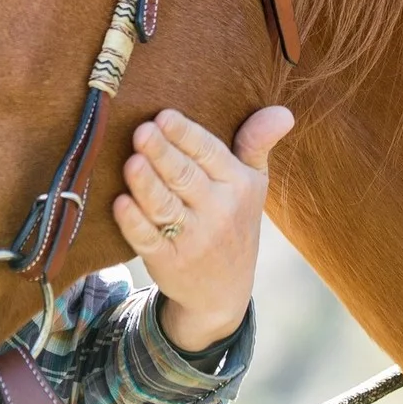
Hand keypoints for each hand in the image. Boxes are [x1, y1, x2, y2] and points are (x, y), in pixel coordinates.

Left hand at [112, 106, 293, 353]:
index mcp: (237, 186)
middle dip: (163, 153)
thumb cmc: (234, 222)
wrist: (224, 291)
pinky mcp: (168, 261)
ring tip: (132, 162)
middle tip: (142, 131)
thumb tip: (283, 112)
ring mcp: (193, 239)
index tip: (165, 116)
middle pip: (185, 177)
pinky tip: (120, 203)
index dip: (187, 135)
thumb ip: (257, 144)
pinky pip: (149, 239)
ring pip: (166, 207)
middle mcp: (218, 212)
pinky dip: (134, 222)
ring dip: (147, 185)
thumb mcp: (254, 185)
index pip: (210, 154)